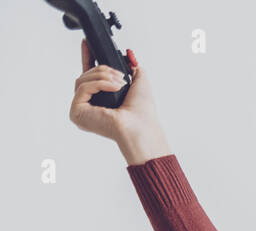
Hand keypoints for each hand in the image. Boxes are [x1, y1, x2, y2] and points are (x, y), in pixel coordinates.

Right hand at [69, 40, 168, 162]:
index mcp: (102, 100)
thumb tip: (129, 54)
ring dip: (103, 76)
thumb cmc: (143, 112)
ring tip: (120, 84)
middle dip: (103, 70)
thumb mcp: (140, 82)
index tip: (87, 43)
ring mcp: (81, 110)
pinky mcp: (76, 112)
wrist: (142, 128)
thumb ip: (133, 66)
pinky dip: (99, 84)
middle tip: (121, 77)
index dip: (87, 58)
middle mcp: (89, 106)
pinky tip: (114, 87)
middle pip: (85, 75)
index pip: (90, 76)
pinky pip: (82, 87)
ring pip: (82, 79)